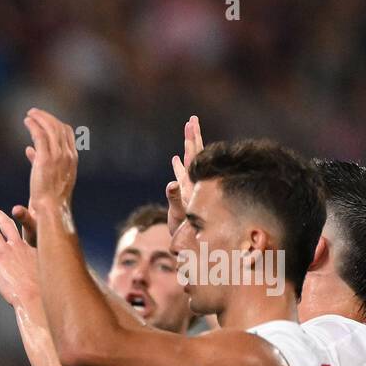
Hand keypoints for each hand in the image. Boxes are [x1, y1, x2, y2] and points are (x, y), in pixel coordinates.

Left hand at [0, 207, 38, 308]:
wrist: (36, 296)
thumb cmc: (42, 292)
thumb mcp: (45, 275)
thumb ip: (40, 272)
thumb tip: (40, 280)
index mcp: (31, 249)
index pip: (24, 232)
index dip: (20, 225)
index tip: (16, 219)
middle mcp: (18, 246)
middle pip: (6, 225)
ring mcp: (5, 252)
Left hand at [24, 108, 78, 208]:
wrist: (51, 210)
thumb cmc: (49, 200)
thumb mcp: (48, 177)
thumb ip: (39, 160)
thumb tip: (30, 150)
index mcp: (72, 160)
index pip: (67, 134)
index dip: (56, 124)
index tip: (45, 121)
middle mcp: (67, 155)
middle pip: (60, 128)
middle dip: (47, 118)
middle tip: (35, 113)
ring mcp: (58, 156)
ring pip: (51, 129)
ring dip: (40, 118)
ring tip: (30, 114)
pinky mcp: (45, 159)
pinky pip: (41, 135)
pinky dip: (34, 125)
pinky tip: (27, 121)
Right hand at [166, 115, 204, 232]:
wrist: (187, 246)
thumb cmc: (186, 232)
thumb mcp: (180, 213)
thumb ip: (175, 197)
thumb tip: (172, 182)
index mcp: (192, 183)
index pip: (194, 156)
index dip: (193, 139)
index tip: (192, 123)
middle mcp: (191, 184)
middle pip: (194, 155)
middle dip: (193, 136)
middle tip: (192, 119)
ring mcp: (188, 189)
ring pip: (189, 163)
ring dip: (188, 148)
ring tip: (188, 132)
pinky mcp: (183, 196)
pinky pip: (181, 176)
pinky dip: (179, 167)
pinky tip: (177, 159)